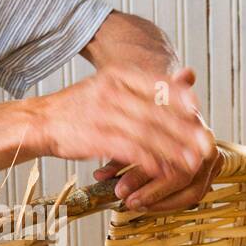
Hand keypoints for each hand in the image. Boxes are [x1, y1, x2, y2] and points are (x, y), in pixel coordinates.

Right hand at [36, 64, 216, 198]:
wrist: (41, 121)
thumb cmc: (79, 107)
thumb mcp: (108, 86)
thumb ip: (141, 87)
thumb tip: (180, 84)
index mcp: (117, 76)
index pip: (155, 84)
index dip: (178, 98)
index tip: (197, 110)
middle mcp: (112, 92)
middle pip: (156, 112)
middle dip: (183, 131)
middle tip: (204, 143)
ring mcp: (103, 115)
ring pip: (146, 134)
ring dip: (172, 150)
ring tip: (190, 162)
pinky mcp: (95, 138)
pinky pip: (128, 150)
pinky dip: (148, 161)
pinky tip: (163, 170)